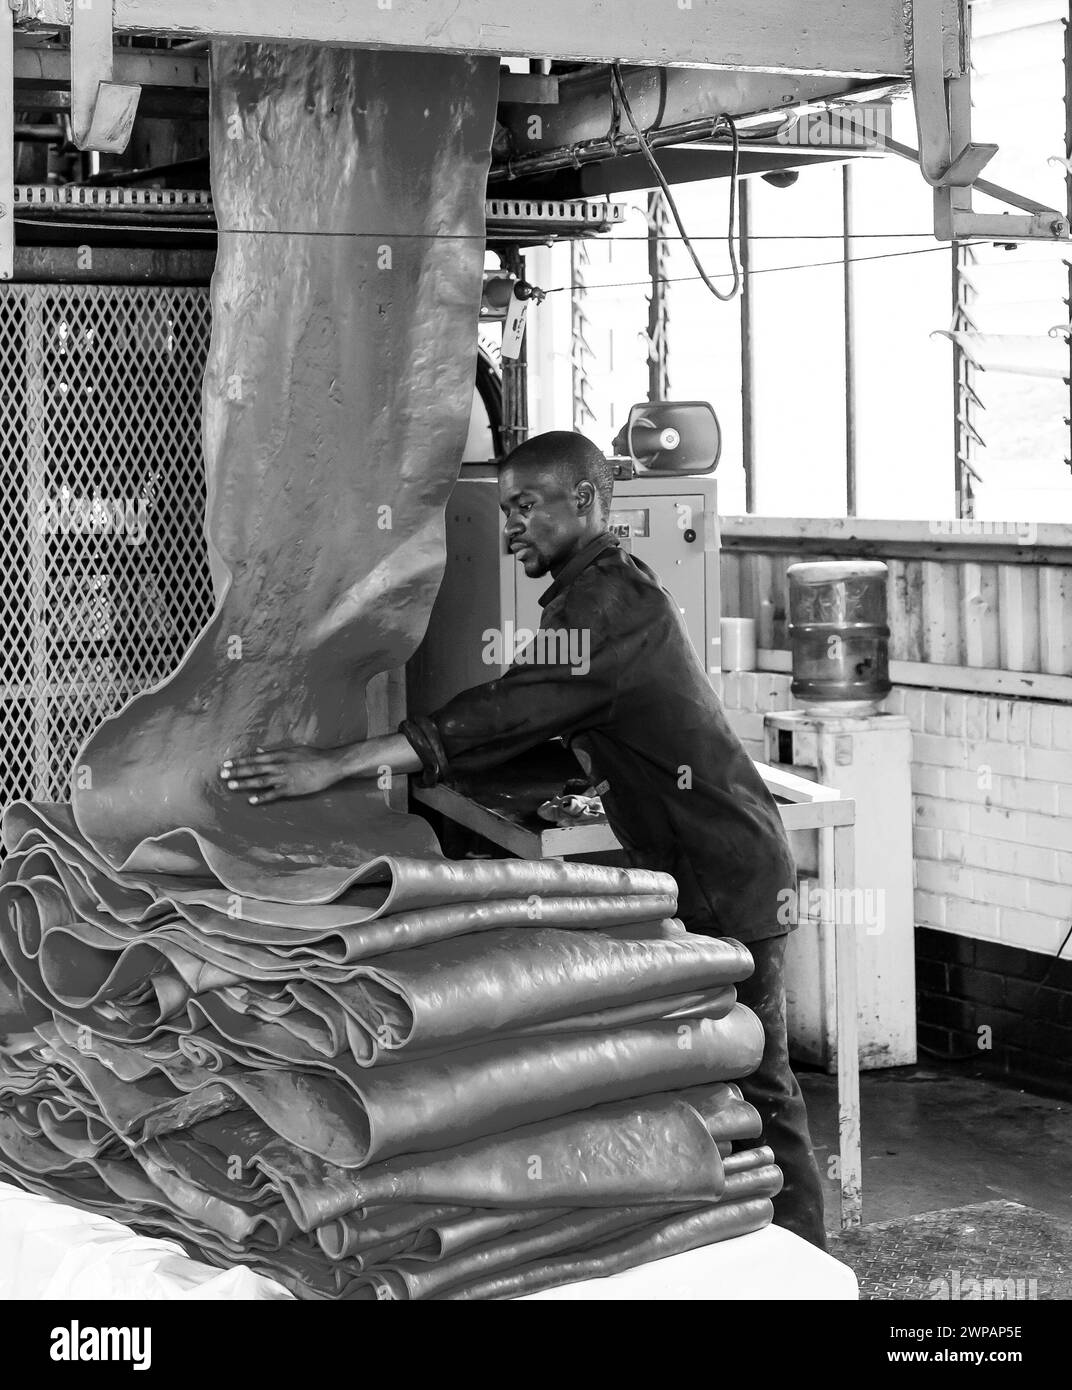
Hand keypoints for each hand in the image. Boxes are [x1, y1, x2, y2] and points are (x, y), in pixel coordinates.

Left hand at [219, 745, 344, 804]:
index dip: (239, 762)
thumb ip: (274, 751)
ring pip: (259, 781)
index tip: (226, 764)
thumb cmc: (313, 755)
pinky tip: (250, 801)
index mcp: (278, 755)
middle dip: (236, 772)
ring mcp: (284, 778)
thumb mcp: (292, 749)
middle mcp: (278, 766)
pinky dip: (261, 797)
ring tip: (230, 785)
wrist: (330, 765)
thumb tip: (259, 751)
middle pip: (253, 769)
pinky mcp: (291, 789)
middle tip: (222, 774)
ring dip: (244, 783)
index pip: (253, 758)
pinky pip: (273, 794)